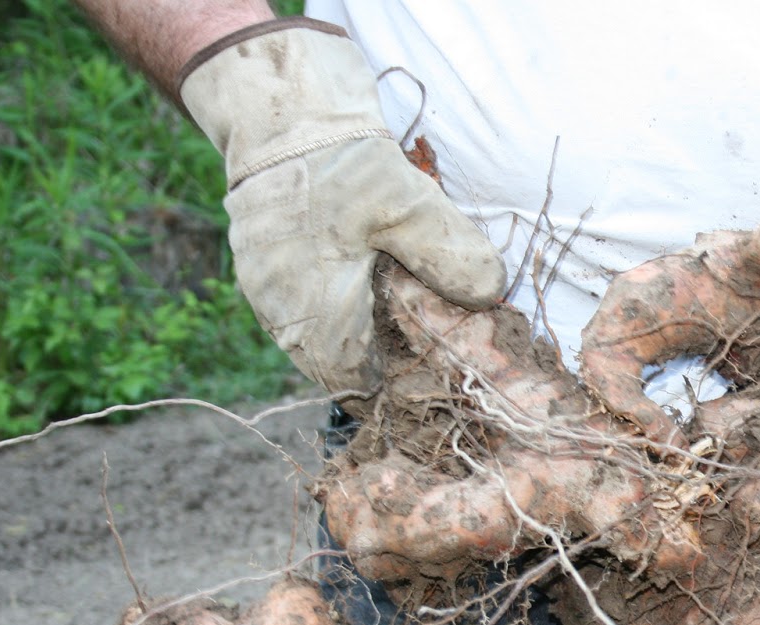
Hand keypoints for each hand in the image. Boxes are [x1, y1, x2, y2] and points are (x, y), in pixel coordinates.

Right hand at [179, 20, 505, 391]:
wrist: (278, 100)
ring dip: (372, 326)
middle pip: (341, 363)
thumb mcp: (406, 204)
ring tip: (419, 307)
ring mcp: (272, 287)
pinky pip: (316, 299)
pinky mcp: (275, 259)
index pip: (353, 386)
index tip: (442, 374)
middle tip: (441, 342)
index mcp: (309, 315)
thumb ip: (448, 255)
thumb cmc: (336, 157)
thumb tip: (487, 296)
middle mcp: (282, 312)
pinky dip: (351, 297)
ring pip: (329, 330)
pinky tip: (385, 275)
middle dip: (390, 357)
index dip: (398, 388)